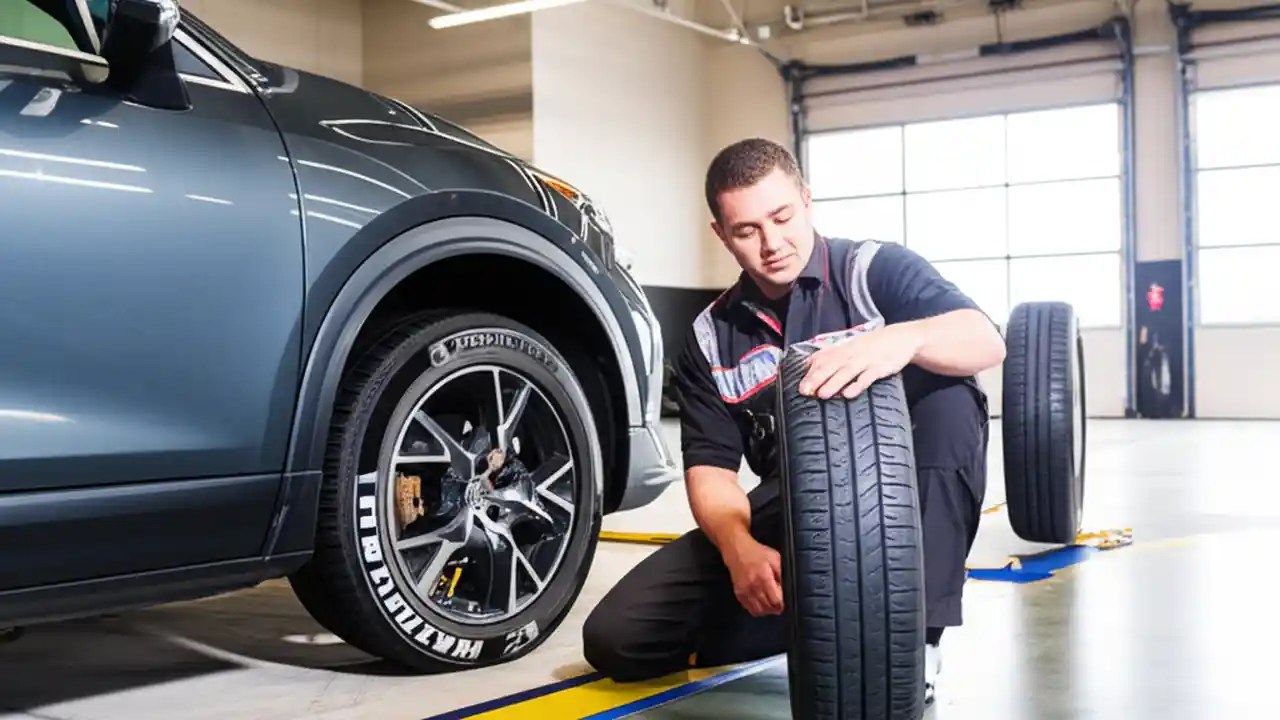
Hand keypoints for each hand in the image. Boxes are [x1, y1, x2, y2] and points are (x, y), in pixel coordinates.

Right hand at [725, 538, 783, 616]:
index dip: (781, 604)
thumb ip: (781, 573)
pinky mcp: (738, 593)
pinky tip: (759, 604)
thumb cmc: (757, 553)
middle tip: (778, 606)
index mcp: (765, 578)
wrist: (737, 550)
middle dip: (774, 609)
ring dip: (765, 611)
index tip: (783, 603)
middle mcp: (754, 587)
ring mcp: (745, 591)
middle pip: (767, 607)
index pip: (775, 601)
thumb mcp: (775, 558)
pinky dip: (755, 609)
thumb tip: (784, 587)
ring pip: (757, 610)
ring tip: (769, 607)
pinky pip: (748, 607)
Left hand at [798, 323, 921, 398]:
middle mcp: (851, 354)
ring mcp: (866, 360)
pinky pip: (867, 377)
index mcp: (843, 349)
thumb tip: (809, 366)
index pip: (822, 359)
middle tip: (804, 391)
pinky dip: (858, 385)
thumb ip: (832, 356)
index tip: (799, 385)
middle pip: (831, 366)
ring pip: (846, 372)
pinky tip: (849, 393)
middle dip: (816, 379)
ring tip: (821, 395)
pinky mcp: (880, 367)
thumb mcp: (851, 347)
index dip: (810, 372)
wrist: (901, 338)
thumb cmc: (871, 346)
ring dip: (833, 383)